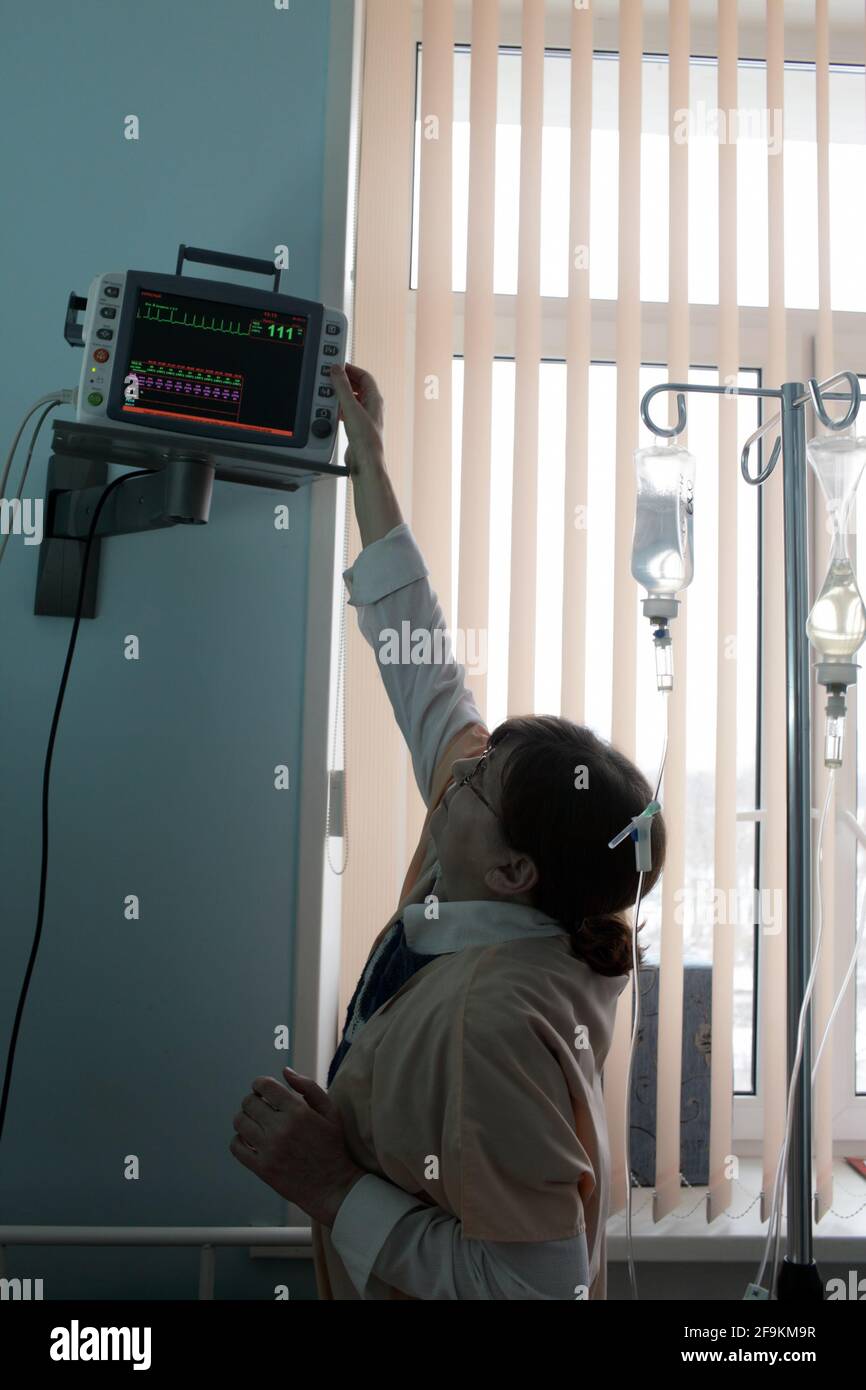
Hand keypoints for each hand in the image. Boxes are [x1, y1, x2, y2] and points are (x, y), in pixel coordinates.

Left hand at [229, 1067, 364, 1227]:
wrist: (333, 1187)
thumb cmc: (333, 1147)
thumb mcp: (331, 1112)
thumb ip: (309, 1087)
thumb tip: (285, 1071)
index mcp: (298, 1112)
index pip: (264, 1086)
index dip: (260, 1084)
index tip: (263, 1089)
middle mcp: (281, 1129)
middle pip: (248, 1103)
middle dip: (253, 1100)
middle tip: (261, 1107)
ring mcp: (269, 1150)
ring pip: (240, 1122)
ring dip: (245, 1118)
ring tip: (255, 1122)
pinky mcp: (262, 1168)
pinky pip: (236, 1147)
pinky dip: (239, 1139)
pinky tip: (251, 1140)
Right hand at [330, 362, 384, 474]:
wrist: (365, 462)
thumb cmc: (365, 439)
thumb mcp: (351, 408)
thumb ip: (343, 388)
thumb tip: (337, 370)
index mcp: (375, 399)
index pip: (364, 376)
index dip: (351, 369)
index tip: (338, 365)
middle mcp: (371, 407)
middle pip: (358, 386)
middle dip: (344, 380)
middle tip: (331, 376)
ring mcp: (364, 417)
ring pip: (351, 399)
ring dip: (340, 394)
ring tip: (329, 391)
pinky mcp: (356, 427)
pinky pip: (347, 411)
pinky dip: (338, 407)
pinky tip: (331, 409)